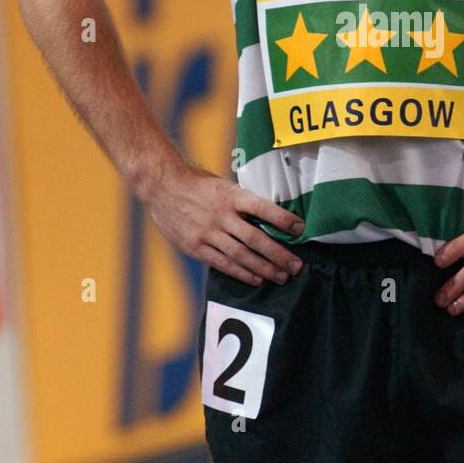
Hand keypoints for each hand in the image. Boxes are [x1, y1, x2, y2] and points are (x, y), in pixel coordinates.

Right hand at [146, 163, 304, 285]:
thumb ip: (242, 201)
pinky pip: (222, 263)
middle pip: (256, 238)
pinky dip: (241, 273)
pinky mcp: (195, 246)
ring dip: (264, 268)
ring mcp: (208, 232)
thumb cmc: (197, 183)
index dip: (283, 219)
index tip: (301, 229)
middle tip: (297, 266)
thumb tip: (269, 216)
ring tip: (281, 276)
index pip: (263, 208)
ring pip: (241, 255)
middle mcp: (221, 215)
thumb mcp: (223, 184)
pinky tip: (256, 279)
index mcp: (231, 195)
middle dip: (279, 254)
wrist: (161, 185)